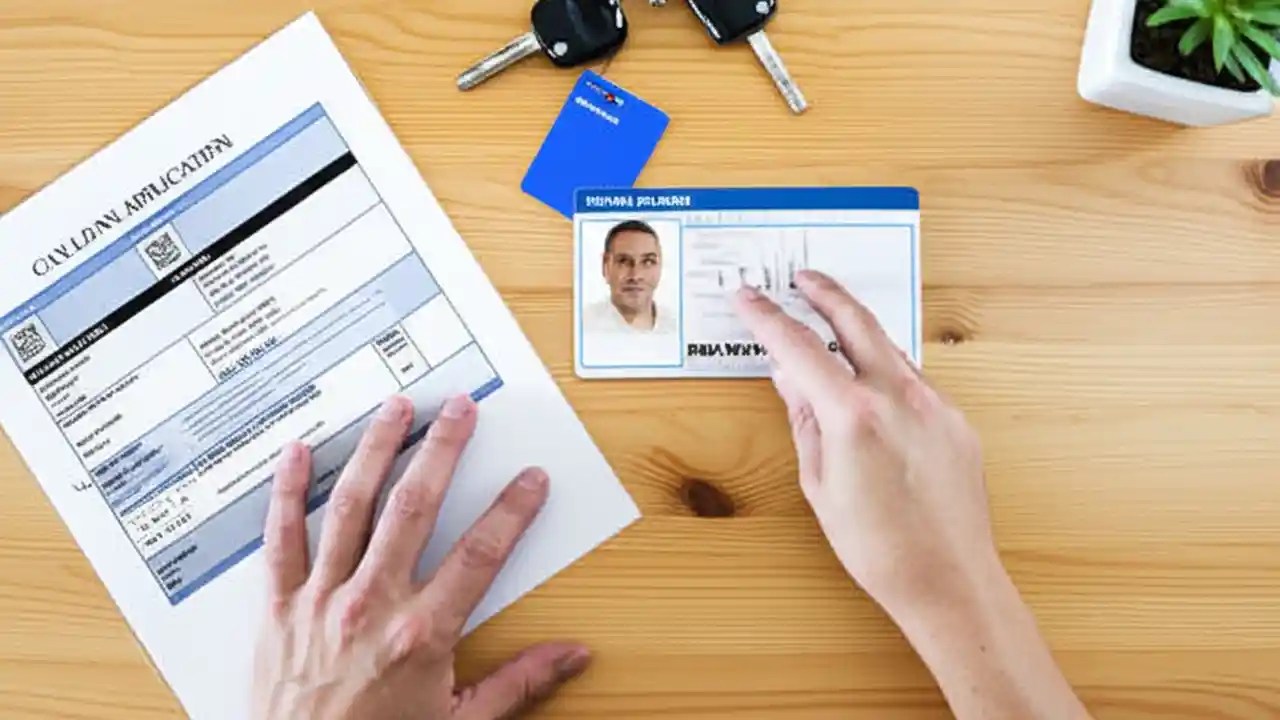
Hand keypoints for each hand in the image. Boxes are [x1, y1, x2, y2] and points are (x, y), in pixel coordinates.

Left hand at [252, 395, 590, 719]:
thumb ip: (518, 683)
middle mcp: (372, 604)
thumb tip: (572, 655)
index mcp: (422, 633)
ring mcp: (321, 600)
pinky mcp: (278, 607)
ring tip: (396, 408)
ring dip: (377, 450)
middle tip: (461, 409)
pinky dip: (288, 491)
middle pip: (415, 507)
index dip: (512, 510)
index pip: (480, 553)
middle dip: (443, 450)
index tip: (531, 479)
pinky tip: (299, 452)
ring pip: (352, 507)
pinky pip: (281, 538)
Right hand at [735, 272, 1088, 718]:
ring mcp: (935, 405)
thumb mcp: (820, 484)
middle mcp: (900, 397)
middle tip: (802, 278)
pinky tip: (870, 386)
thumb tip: (789, 375)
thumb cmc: (879, 547)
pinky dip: (885, 371)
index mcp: (854, 414)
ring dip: (857, 330)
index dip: (768, 319)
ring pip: (889, 349)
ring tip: (831, 323)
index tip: (750, 298)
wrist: (949, 579)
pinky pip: (913, 381)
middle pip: (855, 322)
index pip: (800, 347)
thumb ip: (805, 419)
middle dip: (824, 293)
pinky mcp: (956, 421)